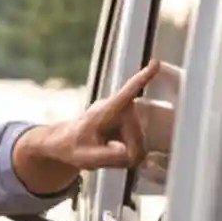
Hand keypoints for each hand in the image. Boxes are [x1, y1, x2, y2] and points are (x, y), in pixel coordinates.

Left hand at [12, 61, 160, 193]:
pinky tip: (114, 151)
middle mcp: (119, 108)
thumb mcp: (84, 157)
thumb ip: (106, 156)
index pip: (127, 93)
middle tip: (104, 155)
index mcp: (104, 110)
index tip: (155, 63)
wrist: (66, 143)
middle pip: (137, 137)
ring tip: (105, 151)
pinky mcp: (134, 122)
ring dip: (127, 154)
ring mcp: (128, 115)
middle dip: (127, 152)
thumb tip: (127, 151)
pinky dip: (129, 154)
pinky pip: (139, 147)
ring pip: (140, 144)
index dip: (142, 79)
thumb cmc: (71, 146)